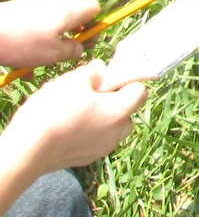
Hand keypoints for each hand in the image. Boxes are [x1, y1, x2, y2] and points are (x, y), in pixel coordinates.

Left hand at [0, 0, 99, 68]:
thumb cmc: (23, 43)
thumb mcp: (53, 54)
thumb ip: (72, 50)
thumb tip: (79, 47)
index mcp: (67, 11)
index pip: (94, 8)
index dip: (94, 25)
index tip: (86, 43)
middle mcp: (54, 3)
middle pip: (71, 17)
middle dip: (69, 37)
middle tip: (61, 56)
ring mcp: (34, 5)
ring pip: (50, 24)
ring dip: (48, 42)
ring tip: (36, 64)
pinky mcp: (17, 11)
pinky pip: (32, 26)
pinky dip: (32, 41)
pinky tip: (20, 62)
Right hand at [1, 62, 146, 173]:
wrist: (27, 150)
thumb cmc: (54, 111)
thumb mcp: (73, 80)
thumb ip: (94, 71)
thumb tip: (101, 69)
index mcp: (120, 111)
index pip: (140, 91)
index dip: (126, 81)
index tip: (107, 78)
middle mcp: (117, 133)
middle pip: (125, 110)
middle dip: (111, 99)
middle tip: (88, 93)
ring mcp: (102, 148)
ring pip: (108, 124)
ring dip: (97, 115)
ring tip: (71, 107)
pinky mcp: (86, 159)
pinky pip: (94, 138)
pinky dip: (86, 130)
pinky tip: (64, 124)